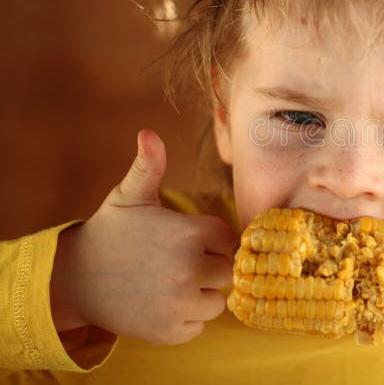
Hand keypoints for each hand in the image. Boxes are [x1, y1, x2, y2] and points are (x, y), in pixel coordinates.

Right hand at [50, 129, 238, 344]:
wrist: (73, 278)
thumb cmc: (109, 232)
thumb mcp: (129, 195)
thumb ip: (149, 165)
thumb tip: (148, 133)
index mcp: (191, 234)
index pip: (229, 240)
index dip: (210, 240)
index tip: (187, 240)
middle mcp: (190, 271)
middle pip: (226, 271)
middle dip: (208, 266)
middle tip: (177, 262)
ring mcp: (180, 304)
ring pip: (217, 300)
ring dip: (200, 293)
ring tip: (171, 282)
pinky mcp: (170, 331)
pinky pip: (199, 325)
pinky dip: (186, 318)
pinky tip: (163, 303)